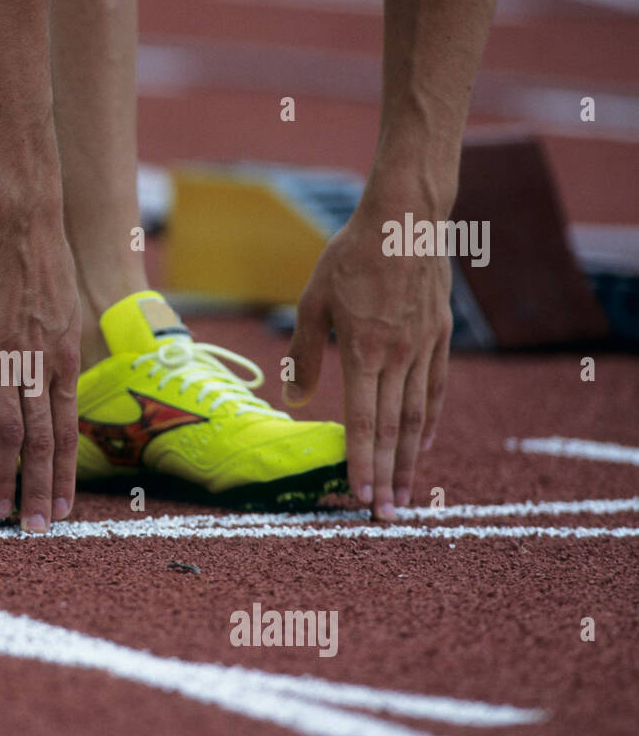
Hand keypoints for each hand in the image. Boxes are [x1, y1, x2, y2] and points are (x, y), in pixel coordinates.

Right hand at [0, 215, 81, 532]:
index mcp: (66, 363)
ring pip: (8, 431)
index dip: (67, 473)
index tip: (65, 508)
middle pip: (44, 442)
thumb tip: (55, 382)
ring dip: (2, 476)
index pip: (69, 432)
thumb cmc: (43, 263)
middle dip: (42, 491)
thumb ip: (58, 354)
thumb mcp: (64, 316)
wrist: (21, 224)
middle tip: (39, 530)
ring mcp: (6, 359)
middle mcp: (40, 369)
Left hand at [284, 197, 452, 520]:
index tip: (361, 496)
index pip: (362, 421)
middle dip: (388, 477)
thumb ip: (305, 352)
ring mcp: (423, 348)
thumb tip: (296, 398)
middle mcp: (398, 356)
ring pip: (417, 416)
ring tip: (407, 496)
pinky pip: (434, 389)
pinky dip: (426, 422)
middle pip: (392, 429)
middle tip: (388, 517)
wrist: (405, 218)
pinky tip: (421, 445)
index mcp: (364, 351)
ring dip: (410, 459)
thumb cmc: (350, 257)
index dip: (361, 462)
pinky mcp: (438, 337)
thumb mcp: (313, 301)